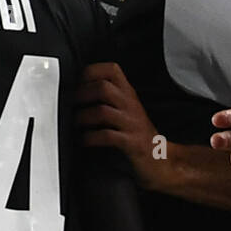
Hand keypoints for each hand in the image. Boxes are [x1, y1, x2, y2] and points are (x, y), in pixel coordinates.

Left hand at [75, 62, 163, 188]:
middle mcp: (131, 106)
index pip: (111, 70)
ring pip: (102, 111)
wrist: (161, 160)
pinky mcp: (131, 143)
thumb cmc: (137, 136)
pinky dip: (89, 138)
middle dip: (81, 95)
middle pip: (104, 88)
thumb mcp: (126, 110)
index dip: (90, 72)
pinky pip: (106, 136)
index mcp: (129, 95)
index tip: (77, 82)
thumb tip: (76, 90)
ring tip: (75, 124)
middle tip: (70, 104)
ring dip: (82, 117)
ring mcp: (132, 124)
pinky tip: (84, 140)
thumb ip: (109, 97)